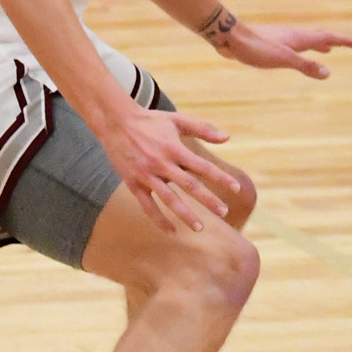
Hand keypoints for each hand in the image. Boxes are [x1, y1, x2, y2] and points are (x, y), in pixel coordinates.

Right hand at [97, 103, 238, 233]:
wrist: (115, 122)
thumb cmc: (151, 121)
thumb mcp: (177, 120)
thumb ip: (203, 128)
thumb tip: (227, 138)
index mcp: (175, 149)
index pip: (203, 167)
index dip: (220, 178)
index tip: (236, 189)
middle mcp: (161, 164)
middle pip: (189, 185)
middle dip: (208, 200)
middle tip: (224, 213)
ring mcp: (146, 175)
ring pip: (168, 199)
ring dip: (184, 214)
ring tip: (199, 228)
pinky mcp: (133, 183)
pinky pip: (147, 205)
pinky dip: (158, 219)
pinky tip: (171, 231)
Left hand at [214, 17, 351, 77]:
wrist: (229, 37)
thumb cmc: (256, 48)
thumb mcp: (283, 59)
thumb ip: (305, 66)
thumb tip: (328, 73)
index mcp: (300, 38)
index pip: (328, 38)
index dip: (344, 41)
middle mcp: (294, 35)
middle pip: (320, 36)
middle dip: (336, 41)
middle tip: (350, 44)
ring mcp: (283, 38)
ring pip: (307, 40)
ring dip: (320, 44)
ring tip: (328, 48)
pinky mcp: (272, 42)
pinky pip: (295, 44)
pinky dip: (305, 47)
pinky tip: (296, 52)